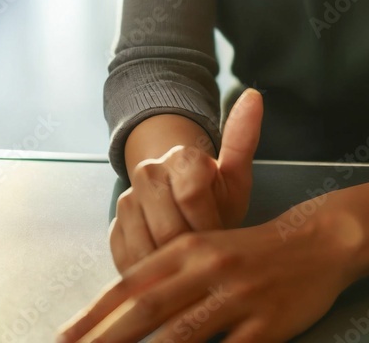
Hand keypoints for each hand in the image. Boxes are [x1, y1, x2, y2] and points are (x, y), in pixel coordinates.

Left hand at [56, 205, 354, 342]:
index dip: (94, 314)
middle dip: (107, 340)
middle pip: (147, 312)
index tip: (64, 338)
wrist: (316, 241)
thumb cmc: (251, 251)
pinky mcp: (265, 324)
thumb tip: (120, 313)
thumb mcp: (205, 248)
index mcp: (187, 248)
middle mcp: (207, 267)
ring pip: (182, 337)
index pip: (130, 285)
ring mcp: (237, 296)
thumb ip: (166, 278)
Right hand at [110, 88, 262, 272]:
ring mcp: (127, 201)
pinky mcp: (114, 229)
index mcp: (182, 155)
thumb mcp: (235, 175)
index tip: (221, 233)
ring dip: (171, 265)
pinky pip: (129, 262)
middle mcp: (149, 172)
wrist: (183, 211)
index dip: (210, 223)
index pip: (191, 194)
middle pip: (168, 226)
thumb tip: (254, 94)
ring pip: (146, 248)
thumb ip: (243, 138)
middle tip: (206, 255)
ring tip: (189, 262)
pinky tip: (168, 269)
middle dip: (191, 249)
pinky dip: (151, 274)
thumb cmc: (216, 199)